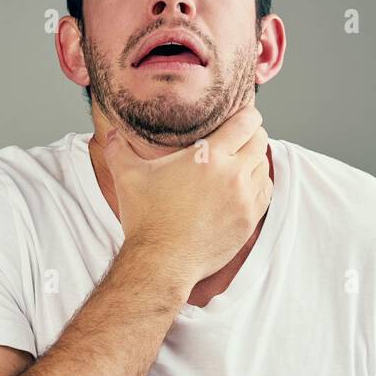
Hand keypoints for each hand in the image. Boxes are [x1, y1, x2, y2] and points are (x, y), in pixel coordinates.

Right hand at [103, 105, 271, 292]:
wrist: (162, 262)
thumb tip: (110, 134)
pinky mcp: (249, 221)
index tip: (244, 113)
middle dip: (253, 134)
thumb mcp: (128, 178)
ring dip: (256, 159)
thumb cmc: (147, 220)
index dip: (247, 114)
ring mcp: (244, 200)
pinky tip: (247, 184)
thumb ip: (119, 150)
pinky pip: (266, 193)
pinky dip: (260, 184)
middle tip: (243, 135)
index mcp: (209, 157)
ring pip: (263, 167)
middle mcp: (233, 175)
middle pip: (259, 141)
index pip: (245, 123)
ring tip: (243, 159)